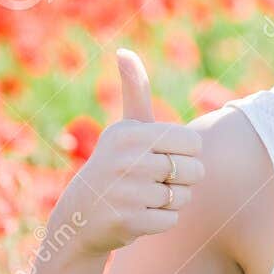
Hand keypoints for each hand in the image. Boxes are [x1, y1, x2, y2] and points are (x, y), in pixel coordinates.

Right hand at [52, 49, 206, 257]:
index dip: (185, 154)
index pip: (193, 143)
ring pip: (183, 197)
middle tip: (153, 181)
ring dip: (170, 201)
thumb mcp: (124, 129)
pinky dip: (160, 221)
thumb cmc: (114, 166)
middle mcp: (126, 160)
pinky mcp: (128, 222)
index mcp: (130, 133)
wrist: (80, 217)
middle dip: (181, 180)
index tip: (161, 156)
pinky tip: (137, 215)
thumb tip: (124, 51)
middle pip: (194, 171)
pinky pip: (171, 220)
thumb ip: (134, 91)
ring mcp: (126, 192)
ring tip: (142, 198)